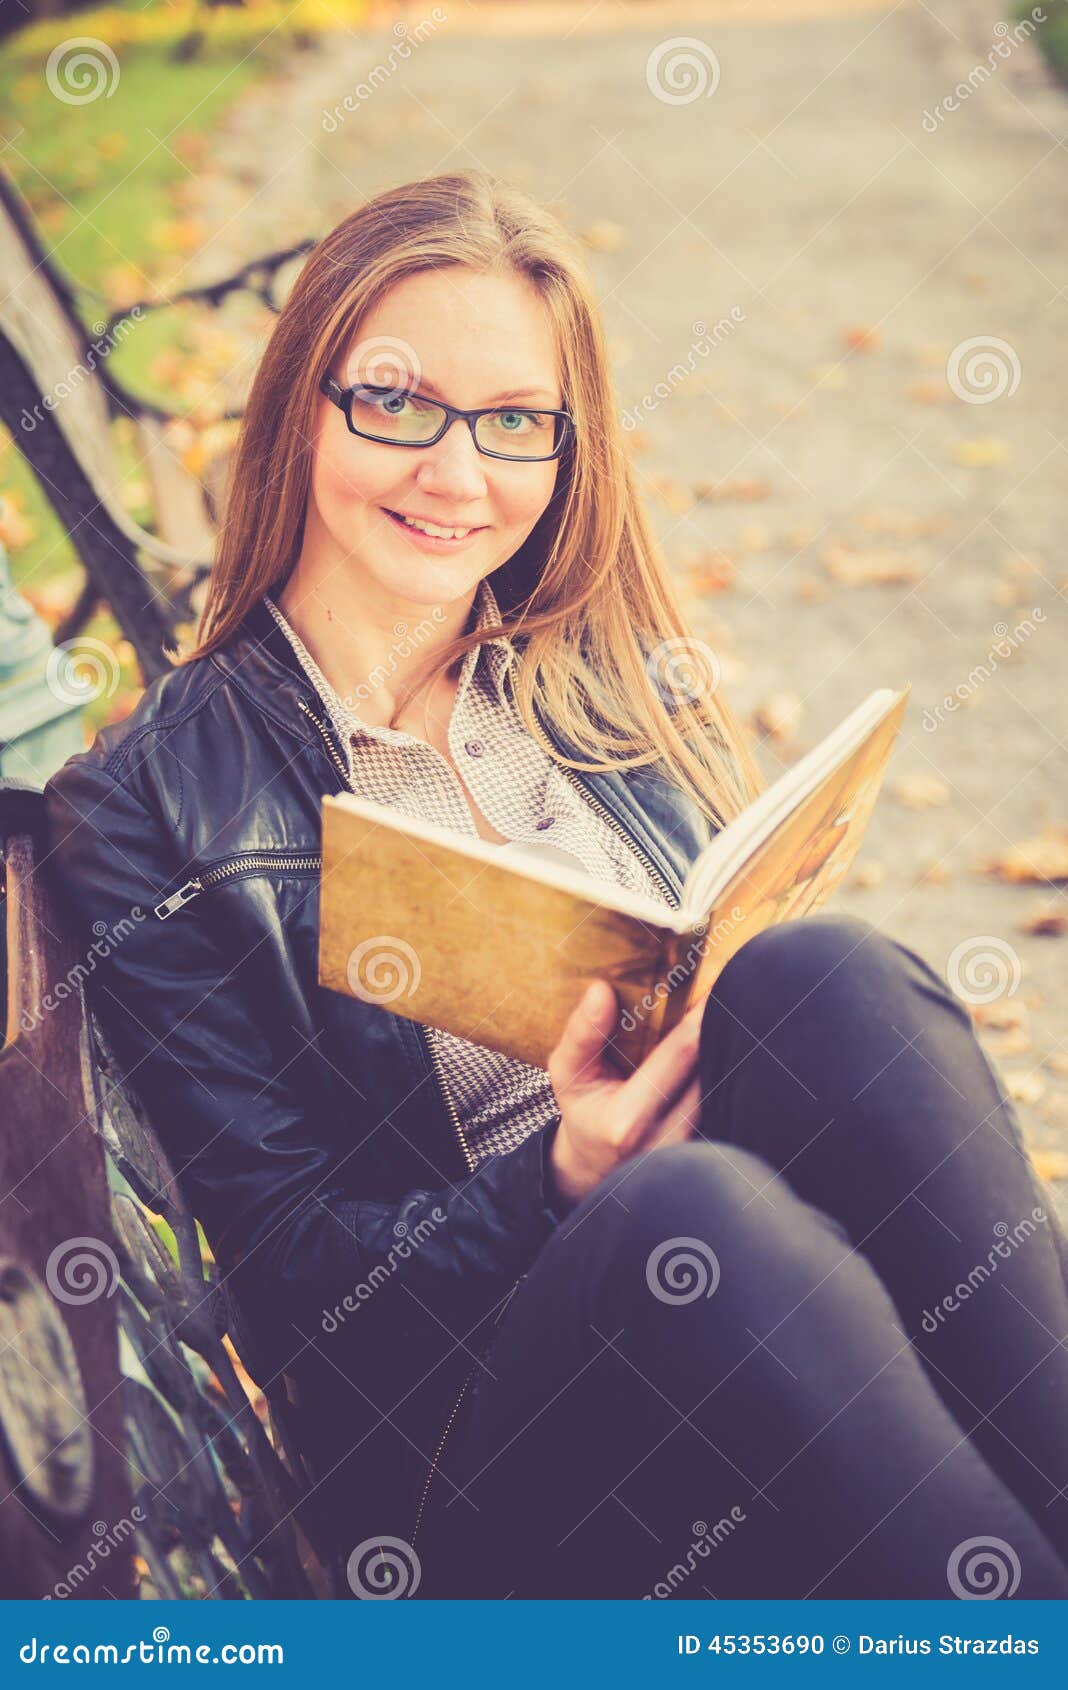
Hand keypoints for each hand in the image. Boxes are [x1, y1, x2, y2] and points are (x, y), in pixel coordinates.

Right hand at [546, 980, 705, 1205]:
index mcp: (625, 1121)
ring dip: (724, 1047)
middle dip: (719, 1026)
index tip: (714, 982)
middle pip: (709, 1069)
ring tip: (726, 1011)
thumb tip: (602, 990)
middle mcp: (664, 1138)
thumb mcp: (566, 1073)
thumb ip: (582, 1033)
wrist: (594, 1166)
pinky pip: (722, 1101)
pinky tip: (721, 1045)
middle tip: (728, 986)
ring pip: (721, 1086)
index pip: (677, 1055)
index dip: (700, 1016)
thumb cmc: (583, 1110)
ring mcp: (688, 1149)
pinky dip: (721, 1070)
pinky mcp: (704, 1149)